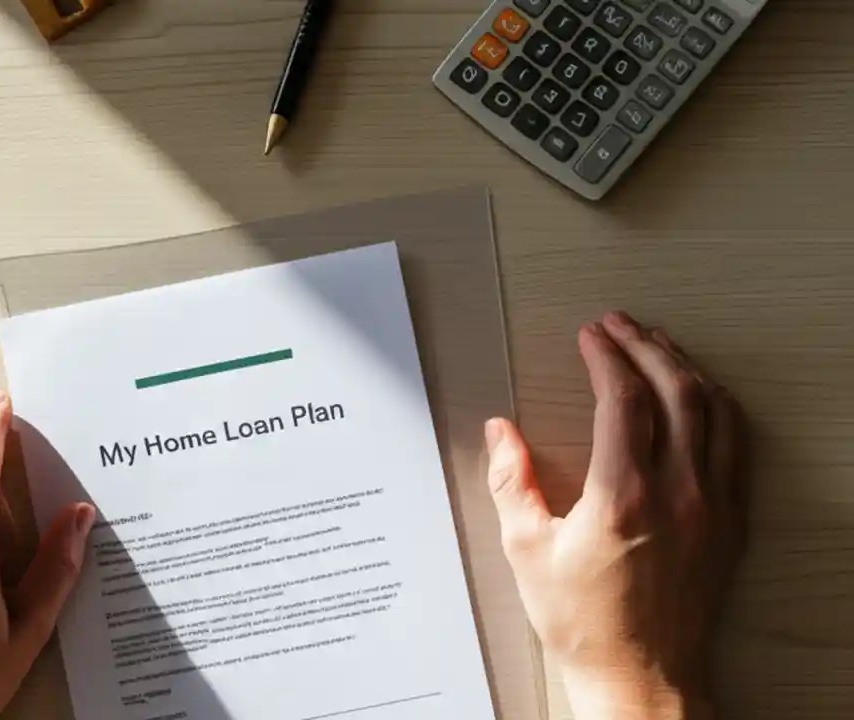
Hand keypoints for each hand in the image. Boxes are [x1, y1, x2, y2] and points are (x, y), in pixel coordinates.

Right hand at [485, 312, 745, 719]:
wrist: (641, 676)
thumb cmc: (583, 621)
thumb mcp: (526, 551)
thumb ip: (511, 482)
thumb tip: (500, 431)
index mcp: (623, 496)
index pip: (623, 400)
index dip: (606, 357)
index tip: (590, 335)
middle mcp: (678, 493)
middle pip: (675, 392)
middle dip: (645, 346)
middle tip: (618, 325)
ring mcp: (712, 506)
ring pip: (713, 411)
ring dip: (684, 368)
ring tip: (656, 345)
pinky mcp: (730, 522)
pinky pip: (736, 444)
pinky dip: (716, 406)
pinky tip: (698, 395)